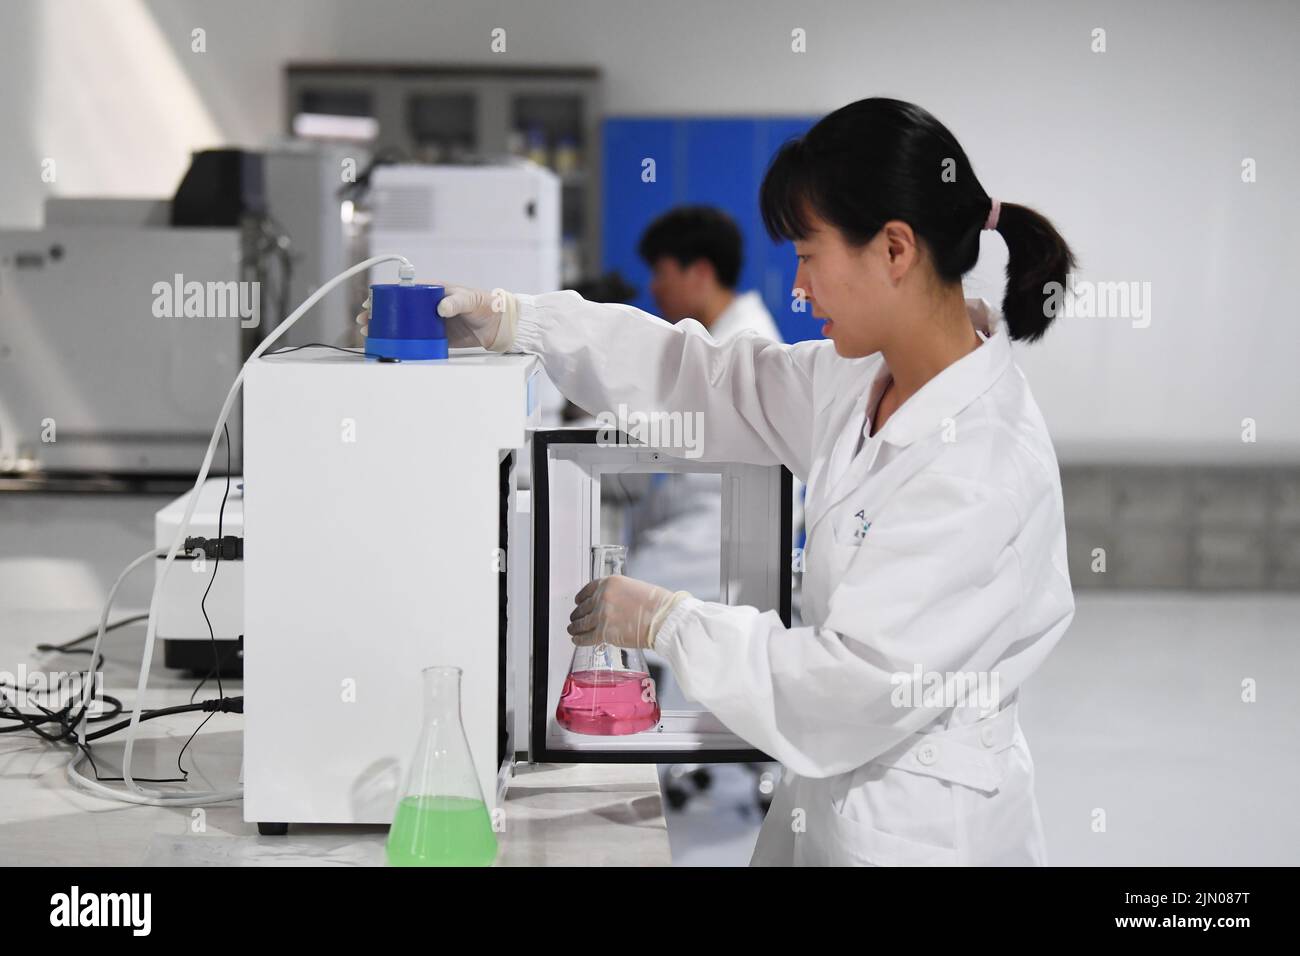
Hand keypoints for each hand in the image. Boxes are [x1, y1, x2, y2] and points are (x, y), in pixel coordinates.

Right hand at [355, 283, 516, 349]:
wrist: (500, 326)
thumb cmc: (486, 305)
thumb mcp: (471, 300)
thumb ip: (456, 302)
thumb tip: (440, 307)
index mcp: (434, 291)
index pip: (405, 291)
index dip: (387, 296)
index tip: (372, 301)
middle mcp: (430, 306)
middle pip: (399, 309)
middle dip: (380, 313)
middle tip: (365, 321)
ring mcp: (432, 322)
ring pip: (404, 325)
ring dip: (387, 329)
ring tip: (369, 334)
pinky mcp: (438, 337)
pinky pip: (417, 339)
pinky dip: (403, 342)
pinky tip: (390, 345)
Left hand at [567, 575, 687, 649]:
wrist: (665, 619)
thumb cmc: (657, 605)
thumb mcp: (635, 589)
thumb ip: (619, 595)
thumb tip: (612, 605)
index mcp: (610, 582)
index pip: (588, 589)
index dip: (581, 597)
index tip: (578, 601)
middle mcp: (602, 597)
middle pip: (583, 606)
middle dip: (577, 613)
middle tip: (575, 617)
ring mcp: (601, 615)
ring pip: (581, 622)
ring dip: (575, 627)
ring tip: (572, 629)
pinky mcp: (603, 632)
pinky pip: (585, 637)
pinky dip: (579, 639)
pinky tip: (576, 640)